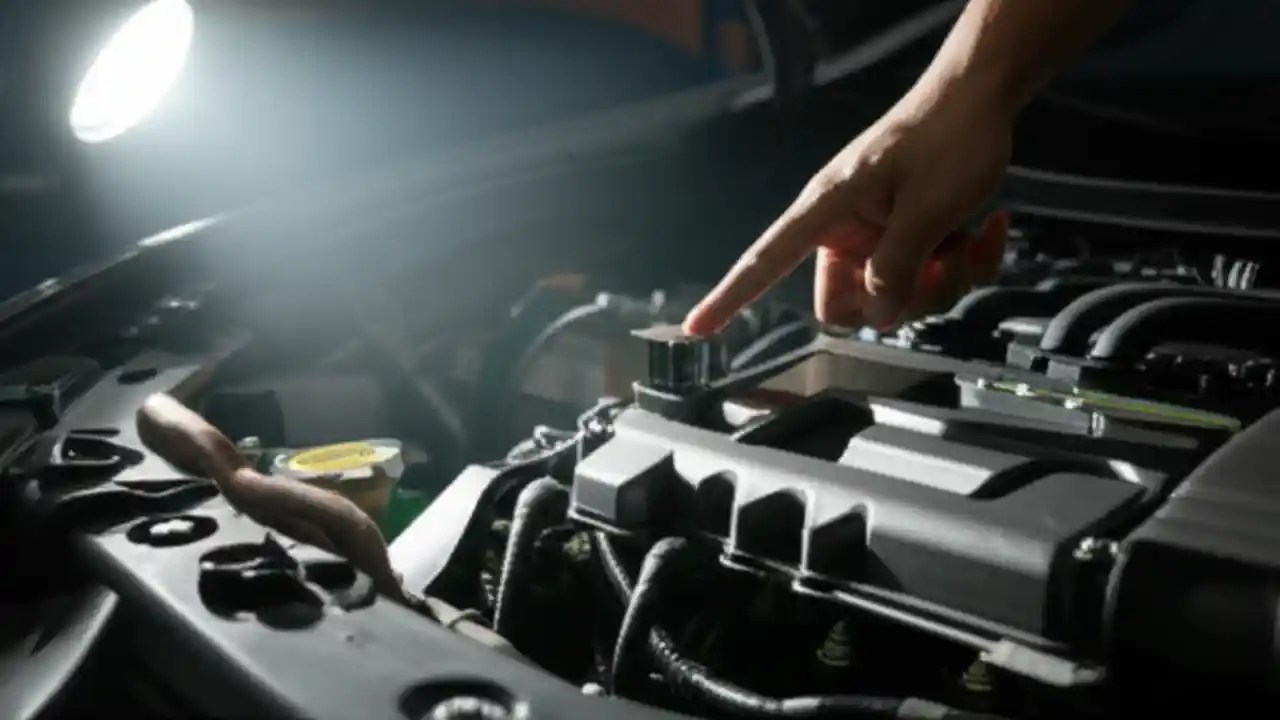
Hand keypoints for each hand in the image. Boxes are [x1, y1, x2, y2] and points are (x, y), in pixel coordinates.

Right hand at [683, 80, 1012, 334]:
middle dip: (904, 298)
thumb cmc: (948, 134)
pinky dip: (964, 263)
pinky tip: (984, 231)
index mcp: (829, 209)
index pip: (765, 260)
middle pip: (851, 302)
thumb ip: (898, 268)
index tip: (696, 328)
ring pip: (896, 296)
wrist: (981, 96)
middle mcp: (846, 228)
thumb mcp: (928, 206)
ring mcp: (878, 235)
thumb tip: (879, 316)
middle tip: (940, 267)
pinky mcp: (906, 237)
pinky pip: (926, 278)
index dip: (730, 297)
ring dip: (943, 279)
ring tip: (967, 238)